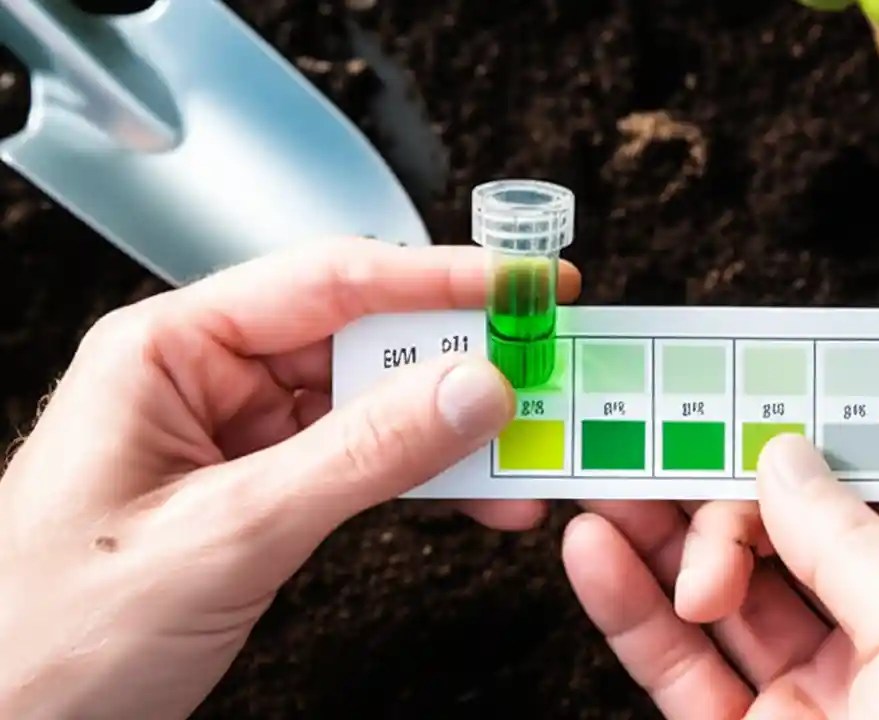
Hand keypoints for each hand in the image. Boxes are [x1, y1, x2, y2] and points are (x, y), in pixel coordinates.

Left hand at [0, 240, 574, 718]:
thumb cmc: (51, 632)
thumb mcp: (226, 534)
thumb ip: (360, 455)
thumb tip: (471, 389)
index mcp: (171, 350)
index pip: (330, 282)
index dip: (441, 279)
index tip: (522, 285)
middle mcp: (207, 380)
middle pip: (362, 341)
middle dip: (459, 361)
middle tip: (543, 370)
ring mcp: (237, 438)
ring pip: (373, 406)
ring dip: (454, 430)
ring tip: (525, 450)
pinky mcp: (260, 492)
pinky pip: (362, 464)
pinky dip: (424, 478)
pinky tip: (475, 493)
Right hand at [564, 435, 878, 718]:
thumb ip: (860, 547)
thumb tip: (790, 458)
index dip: (822, 438)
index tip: (750, 391)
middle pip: (792, 534)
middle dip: (722, 491)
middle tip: (654, 453)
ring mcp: (813, 700)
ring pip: (724, 594)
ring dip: (662, 537)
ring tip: (604, 484)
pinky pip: (680, 666)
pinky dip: (633, 609)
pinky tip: (597, 556)